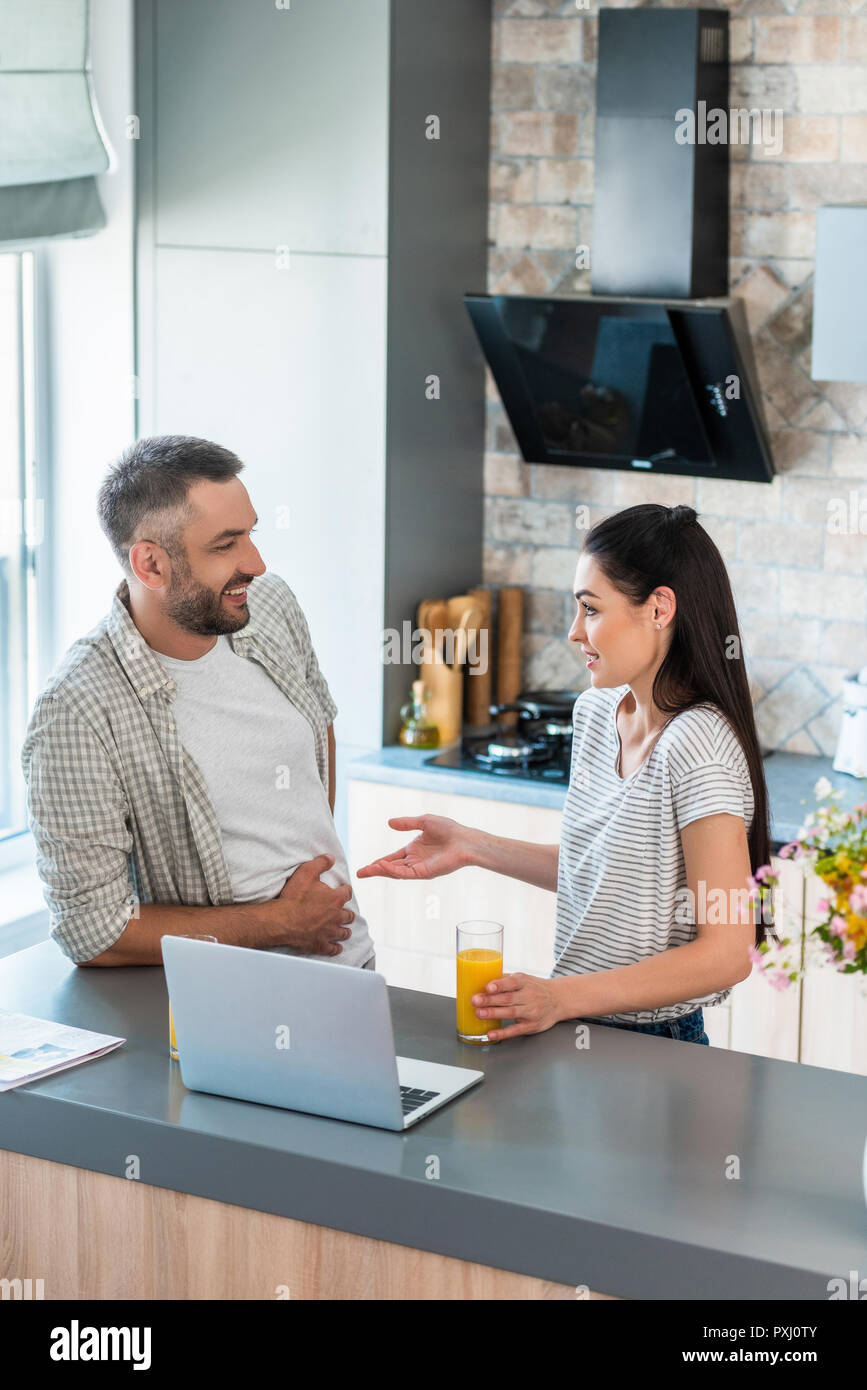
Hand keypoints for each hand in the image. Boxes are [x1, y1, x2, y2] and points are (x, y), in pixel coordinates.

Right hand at [268, 854, 353, 955]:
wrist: (282, 920)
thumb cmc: (293, 897)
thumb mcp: (306, 872)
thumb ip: (321, 863)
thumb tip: (331, 857)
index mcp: (336, 899)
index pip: (347, 892)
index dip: (345, 890)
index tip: (342, 890)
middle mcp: (337, 916)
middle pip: (349, 915)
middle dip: (347, 913)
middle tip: (343, 912)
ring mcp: (330, 932)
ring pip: (344, 933)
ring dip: (344, 930)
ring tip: (343, 929)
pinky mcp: (321, 945)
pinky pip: (334, 949)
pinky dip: (336, 948)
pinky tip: (336, 947)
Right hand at [356, 815, 472, 880]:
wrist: (464, 840)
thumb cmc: (449, 830)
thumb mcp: (424, 822)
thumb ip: (407, 823)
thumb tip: (389, 823)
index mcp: (413, 850)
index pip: (392, 858)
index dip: (379, 862)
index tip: (367, 866)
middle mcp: (414, 860)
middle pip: (390, 867)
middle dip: (375, 870)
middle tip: (359, 873)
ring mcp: (419, 868)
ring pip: (395, 872)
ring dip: (381, 871)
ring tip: (367, 870)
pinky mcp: (424, 872)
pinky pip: (405, 873)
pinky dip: (393, 870)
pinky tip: (383, 865)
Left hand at [471, 973, 562, 1041]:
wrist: (558, 1000)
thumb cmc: (536, 988)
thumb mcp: (524, 979)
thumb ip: (505, 980)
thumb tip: (482, 980)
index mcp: (524, 982)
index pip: (511, 982)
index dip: (499, 985)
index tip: (488, 987)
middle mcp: (529, 996)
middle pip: (508, 998)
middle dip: (490, 1000)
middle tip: (475, 1000)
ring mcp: (530, 1012)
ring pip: (510, 1013)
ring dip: (494, 1013)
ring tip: (479, 1013)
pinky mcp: (531, 1025)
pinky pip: (515, 1030)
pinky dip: (503, 1033)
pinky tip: (491, 1034)